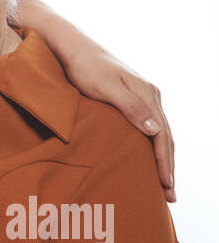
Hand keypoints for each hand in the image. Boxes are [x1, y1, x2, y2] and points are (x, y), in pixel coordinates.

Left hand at [58, 46, 175, 200]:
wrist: (73, 46)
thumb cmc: (86, 67)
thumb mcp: (106, 87)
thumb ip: (131, 107)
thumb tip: (155, 131)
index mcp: (148, 94)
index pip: (162, 136)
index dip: (164, 163)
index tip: (165, 186)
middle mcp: (150, 95)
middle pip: (165, 137)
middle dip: (168, 167)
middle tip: (169, 195)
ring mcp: (142, 96)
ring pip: (159, 133)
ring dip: (162, 158)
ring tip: (162, 183)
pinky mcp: (132, 98)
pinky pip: (149, 127)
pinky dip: (153, 146)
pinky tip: (148, 157)